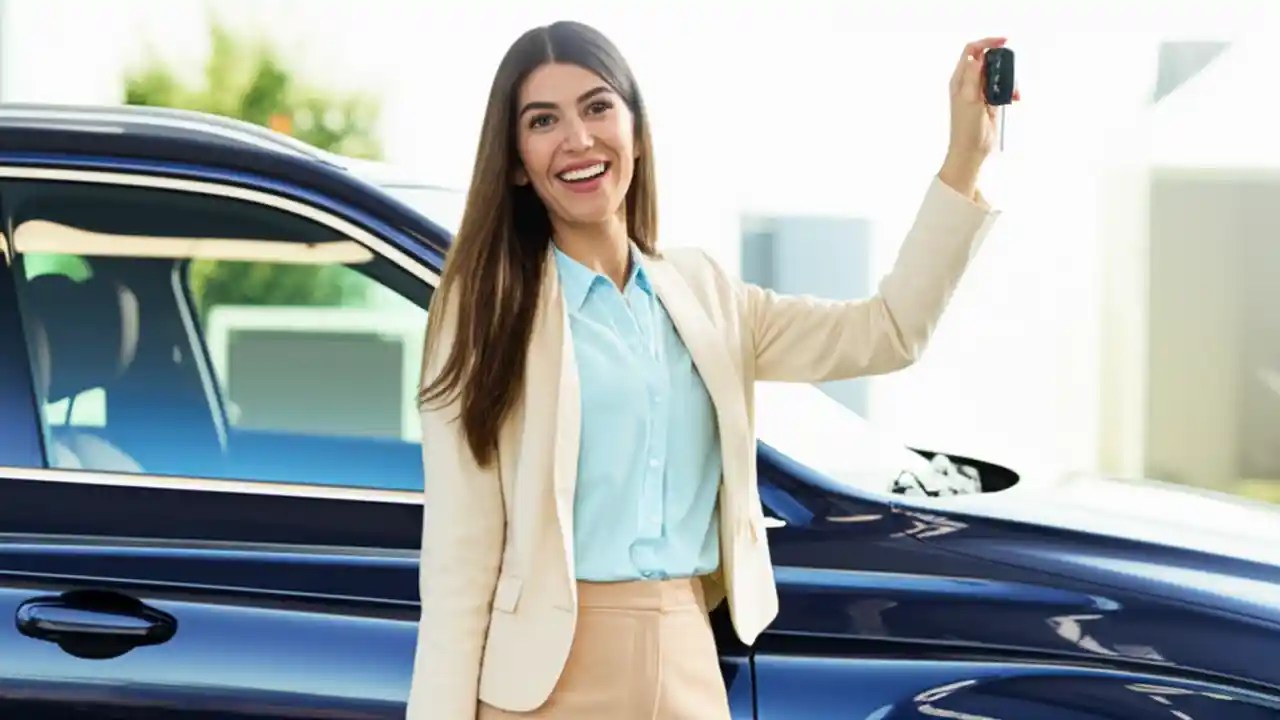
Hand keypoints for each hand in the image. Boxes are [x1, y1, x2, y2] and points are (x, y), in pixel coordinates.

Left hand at [939, 37, 1019, 197]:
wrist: (971, 150)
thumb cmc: (966, 128)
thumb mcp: (969, 100)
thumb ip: (972, 77)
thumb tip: (976, 56)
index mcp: (960, 80)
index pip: (972, 51)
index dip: (987, 43)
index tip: (1004, 42)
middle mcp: (969, 83)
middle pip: (988, 60)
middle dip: (1002, 63)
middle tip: (1011, 74)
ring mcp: (981, 92)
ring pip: (998, 74)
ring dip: (1009, 79)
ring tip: (1013, 93)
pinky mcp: (991, 102)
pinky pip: (1004, 88)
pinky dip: (1011, 90)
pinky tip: (1014, 99)